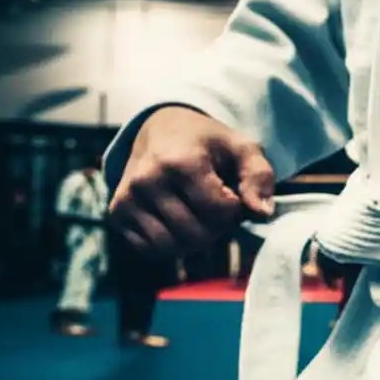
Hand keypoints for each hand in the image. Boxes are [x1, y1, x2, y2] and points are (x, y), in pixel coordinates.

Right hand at [110, 106, 275, 257]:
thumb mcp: (242, 149)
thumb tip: (262, 214)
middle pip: (197, 235)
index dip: (235, 209)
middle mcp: (147, 181)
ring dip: (194, 239)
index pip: (219, 212)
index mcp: (180, 162)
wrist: (160, 129)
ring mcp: (126, 199)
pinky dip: (171, 243)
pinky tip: (177, 220)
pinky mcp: (117, 213)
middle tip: (215, 205)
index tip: (230, 191)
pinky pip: (151, 250)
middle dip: (216, 227)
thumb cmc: (209, 143)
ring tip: (198, 213)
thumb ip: (259, 178)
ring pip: (173, 248)